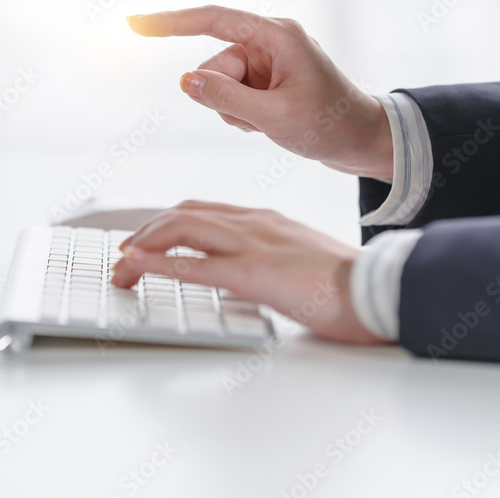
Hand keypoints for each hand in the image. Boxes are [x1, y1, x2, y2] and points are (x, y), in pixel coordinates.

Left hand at [110, 200, 387, 344]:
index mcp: (266, 220)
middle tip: (122, 256)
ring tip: (121, 267)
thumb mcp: (300, 261)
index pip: (203, 210)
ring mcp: (253, 245)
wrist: (378, 289)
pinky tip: (136, 267)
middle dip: (145, 233)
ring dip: (143, 247)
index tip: (144, 240)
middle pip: (184, 214)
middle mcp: (254, 224)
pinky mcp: (254, 274)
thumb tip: (247, 275)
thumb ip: (270, 258)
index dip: (165, 224)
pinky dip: (159, 264)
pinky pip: (196, 265)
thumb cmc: (347, 283)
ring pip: (182, 229)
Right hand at [127, 5, 393, 180]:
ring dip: (235, 111)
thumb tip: (185, 80)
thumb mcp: (275, 117)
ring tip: (271, 123)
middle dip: (225, 98)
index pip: (212, 19)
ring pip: (220, 86)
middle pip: (214, 66)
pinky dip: (243, 115)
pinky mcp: (267, 79)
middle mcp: (270, 41)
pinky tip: (270, 125)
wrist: (364, 142)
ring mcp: (268, 61)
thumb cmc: (330, 126)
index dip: (171, 22)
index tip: (136, 25)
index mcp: (277, 35)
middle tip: (260, 119)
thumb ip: (225, 99)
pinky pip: (233, 96)